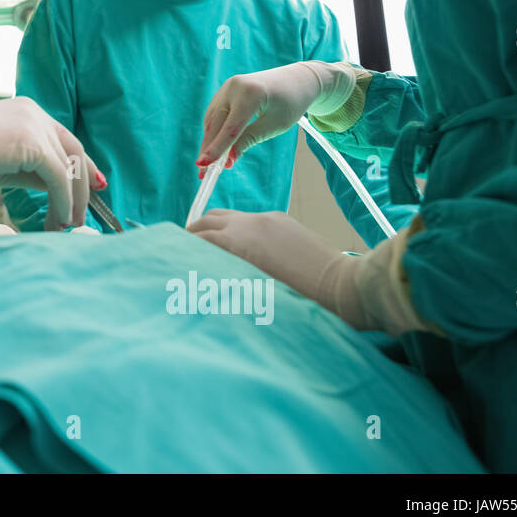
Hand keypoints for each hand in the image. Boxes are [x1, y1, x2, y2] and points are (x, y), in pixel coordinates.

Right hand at [0, 97, 102, 231]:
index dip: (82, 168)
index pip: (65, 141)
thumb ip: (27, 170)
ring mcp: (33, 125)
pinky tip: (56, 220)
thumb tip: (52, 186)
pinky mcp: (30, 143)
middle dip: (83, 188)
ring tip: (65, 226)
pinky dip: (62, 202)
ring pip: (70, 167)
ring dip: (72, 201)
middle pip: (75, 153)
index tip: (91, 191)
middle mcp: (34, 113)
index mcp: (26, 112)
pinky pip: (58, 177)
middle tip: (81, 217)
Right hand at [187, 210, 371, 328]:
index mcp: (237, 242)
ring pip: (228, 216)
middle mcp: (248, 224)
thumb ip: (225, 277)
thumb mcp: (252, 292)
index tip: (175, 256)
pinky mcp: (282, 219)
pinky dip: (237, 229)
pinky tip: (242, 246)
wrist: (341, 286)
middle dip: (194, 232)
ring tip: (211, 246)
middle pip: (208, 219)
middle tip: (186, 249)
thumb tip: (208, 274)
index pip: (198, 237)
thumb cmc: (298, 300)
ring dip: (215, 228)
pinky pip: (249, 219)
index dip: (183, 246)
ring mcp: (266, 218)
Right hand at [197, 61, 355, 175]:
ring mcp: (227, 87)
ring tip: (210, 164)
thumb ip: (249, 140)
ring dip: (209, 142)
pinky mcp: (225, 91)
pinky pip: (215, 114)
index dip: (216, 149)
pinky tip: (216, 147)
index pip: (230, 128)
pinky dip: (214, 131)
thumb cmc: (290, 103)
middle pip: (215, 124)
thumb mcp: (274, 126)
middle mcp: (233, 87)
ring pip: (211, 120)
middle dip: (208, 149)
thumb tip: (229, 159)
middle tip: (203, 172)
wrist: (296, 80)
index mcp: (250, 94)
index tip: (203, 165)